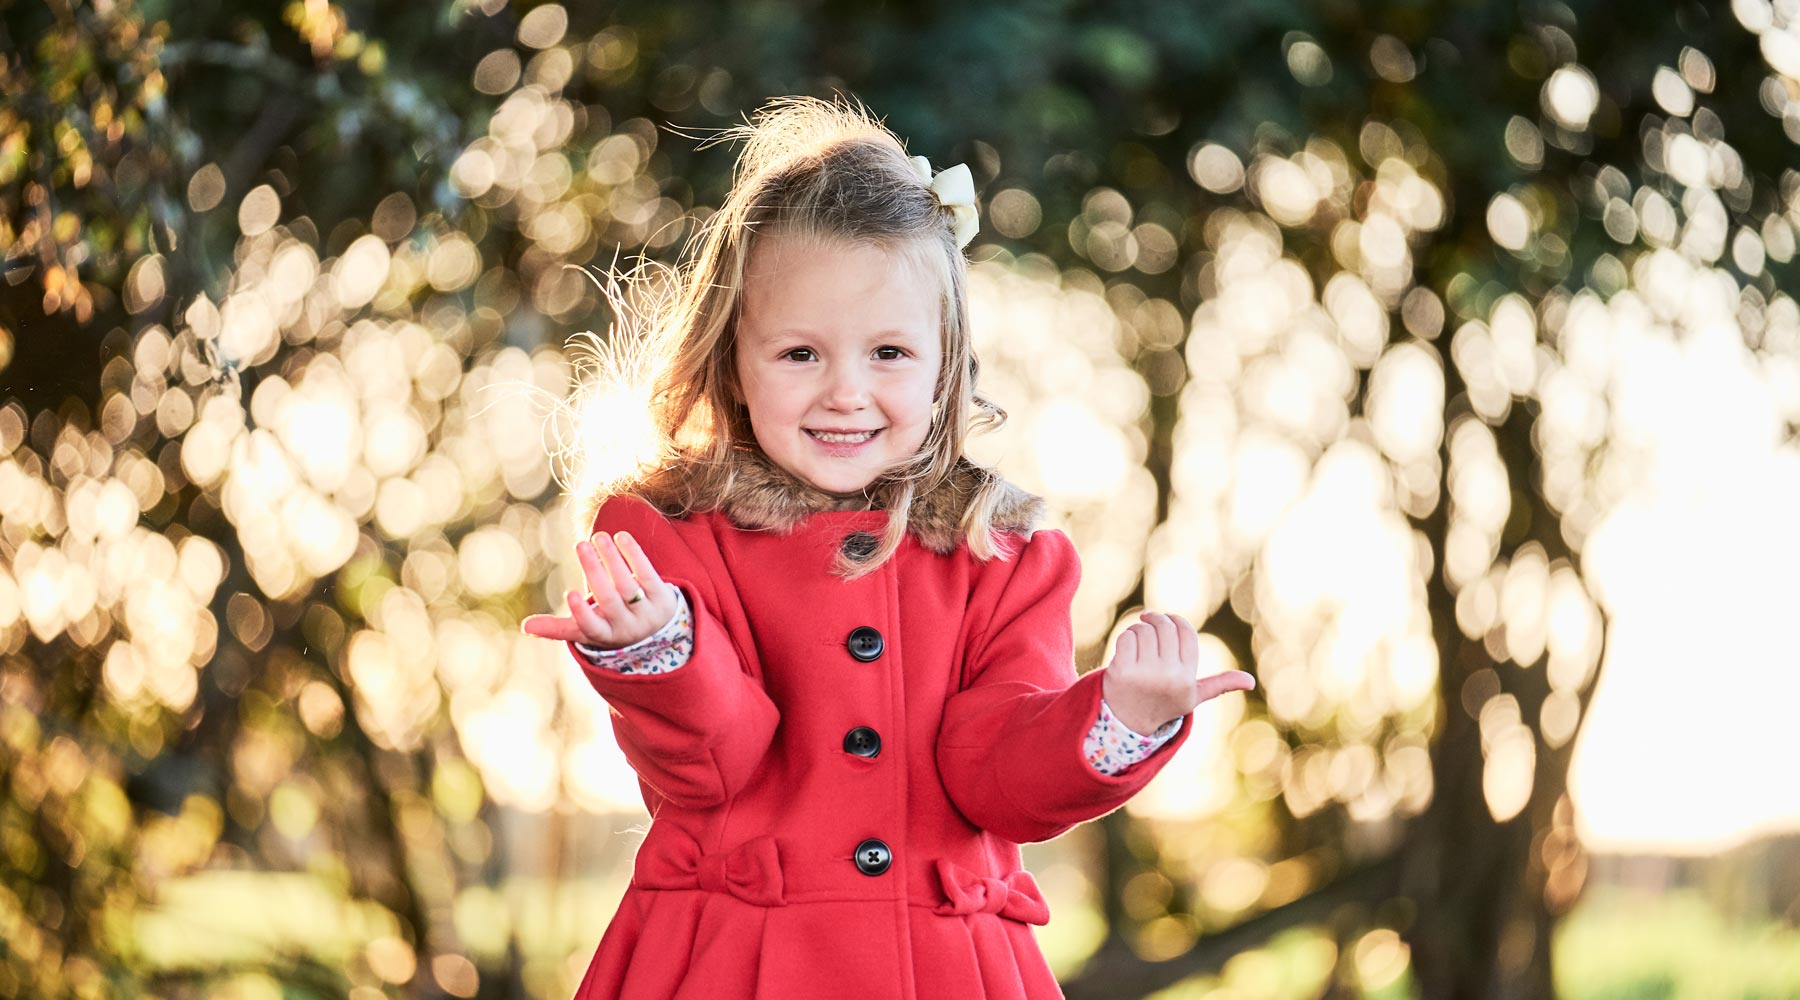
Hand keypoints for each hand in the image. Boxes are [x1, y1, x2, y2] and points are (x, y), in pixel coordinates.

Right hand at [520, 531, 677, 650]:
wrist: (657, 628)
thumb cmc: (610, 624)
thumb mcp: (587, 630)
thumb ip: (557, 627)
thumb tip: (524, 627)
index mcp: (605, 635)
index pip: (592, 627)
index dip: (581, 613)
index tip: (570, 593)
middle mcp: (627, 626)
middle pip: (609, 599)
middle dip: (594, 572)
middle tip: (581, 545)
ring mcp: (647, 612)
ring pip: (628, 585)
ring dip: (612, 559)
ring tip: (599, 537)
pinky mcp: (662, 597)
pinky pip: (648, 574)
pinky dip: (635, 555)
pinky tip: (622, 537)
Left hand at [1101, 611, 1255, 733]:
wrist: (1129, 722)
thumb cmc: (1164, 703)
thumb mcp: (1193, 696)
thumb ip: (1220, 684)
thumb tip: (1251, 682)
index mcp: (1187, 677)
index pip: (1185, 632)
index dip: (1175, 620)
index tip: (1166, 620)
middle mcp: (1168, 676)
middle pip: (1165, 627)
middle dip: (1156, 619)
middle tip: (1148, 618)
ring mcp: (1144, 674)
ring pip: (1144, 630)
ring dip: (1139, 628)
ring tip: (1138, 638)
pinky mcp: (1122, 671)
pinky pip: (1126, 637)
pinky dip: (1126, 637)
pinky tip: (1126, 648)